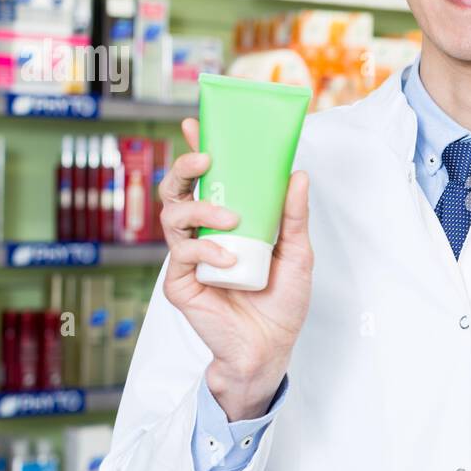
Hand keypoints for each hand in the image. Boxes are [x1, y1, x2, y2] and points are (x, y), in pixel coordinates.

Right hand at [159, 117, 312, 419]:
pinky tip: (228, 260)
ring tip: (231, 218)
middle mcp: (201, 233)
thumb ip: (294, 215)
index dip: (196, 149)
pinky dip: (206, 251)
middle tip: (206, 157)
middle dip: (184, 166)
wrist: (271, 348)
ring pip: (172, 216)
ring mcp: (187, 257)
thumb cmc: (282, 300)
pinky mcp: (180, 283)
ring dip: (200, 208)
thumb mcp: (298, 252)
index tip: (195, 122)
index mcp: (225, 220)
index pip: (205, 178)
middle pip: (177, 190)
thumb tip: (298, 173)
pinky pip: (182, 255)